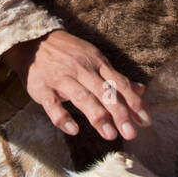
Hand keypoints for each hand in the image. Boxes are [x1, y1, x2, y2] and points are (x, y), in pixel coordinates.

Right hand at [2, 30, 149, 142]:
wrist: (32, 41)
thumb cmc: (68, 53)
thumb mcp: (94, 58)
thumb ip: (116, 77)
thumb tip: (141, 89)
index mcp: (97, 63)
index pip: (120, 83)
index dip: (134, 102)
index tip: (145, 121)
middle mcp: (82, 70)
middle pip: (105, 92)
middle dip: (120, 113)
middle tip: (131, 133)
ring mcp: (61, 78)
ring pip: (82, 98)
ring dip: (97, 116)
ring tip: (110, 135)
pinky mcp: (43, 88)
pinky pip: (53, 104)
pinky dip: (63, 117)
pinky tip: (74, 130)